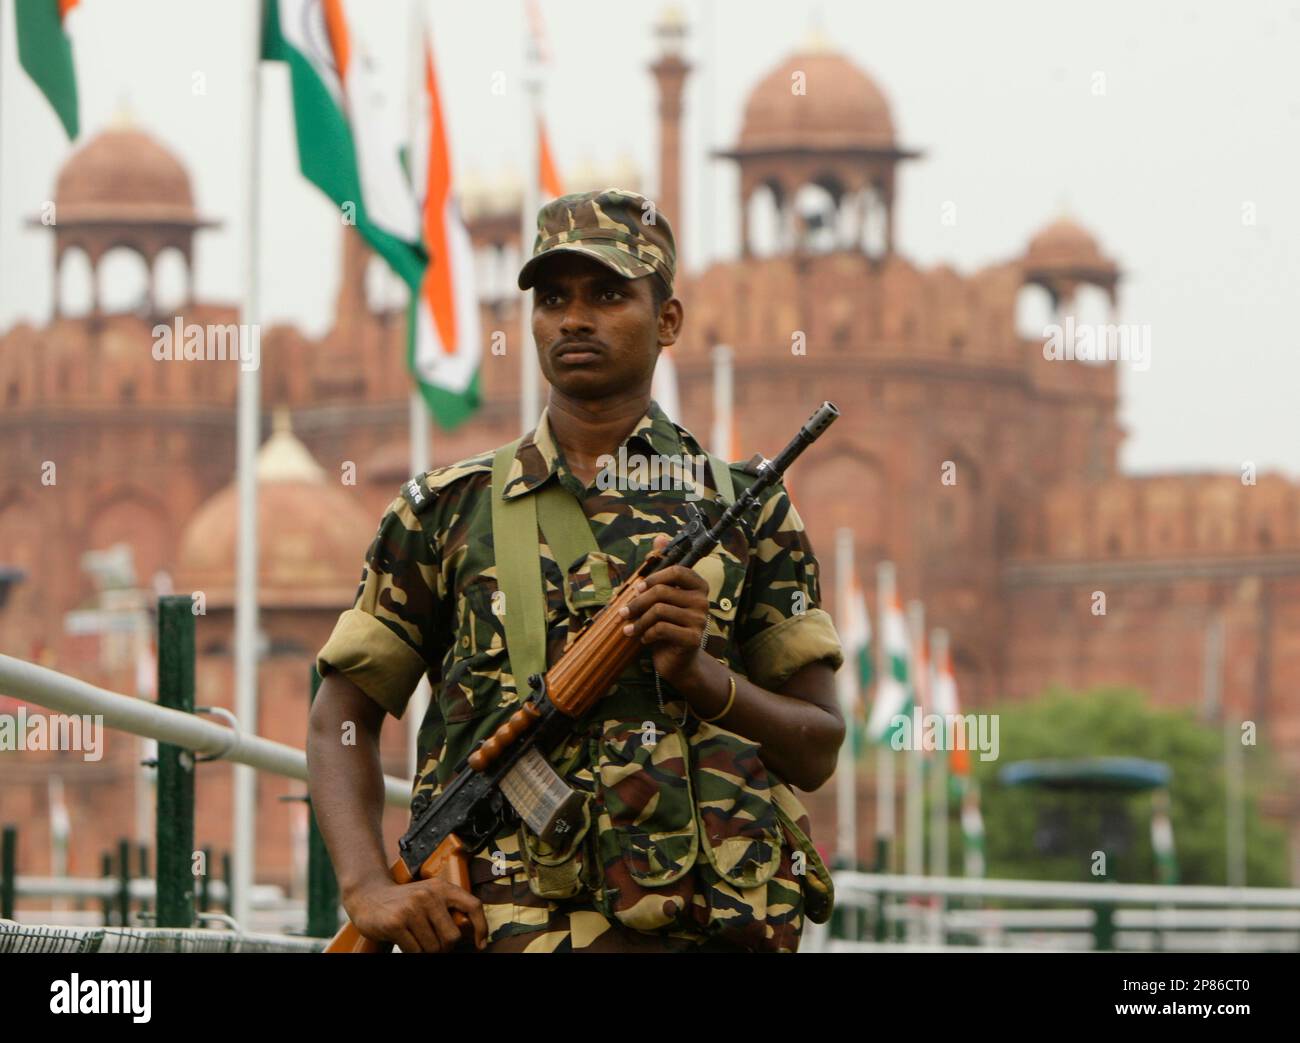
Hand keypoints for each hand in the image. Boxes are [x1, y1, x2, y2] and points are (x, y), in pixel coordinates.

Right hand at [344, 875, 488, 952]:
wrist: (368, 896)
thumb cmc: (403, 901)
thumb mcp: (428, 896)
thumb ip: (447, 909)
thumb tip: (469, 935)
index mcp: (441, 887)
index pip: (473, 906)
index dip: (482, 927)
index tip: (481, 944)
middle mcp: (429, 895)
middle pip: (452, 937)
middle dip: (444, 948)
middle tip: (433, 945)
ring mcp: (412, 908)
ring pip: (433, 948)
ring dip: (426, 952)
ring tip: (416, 941)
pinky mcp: (396, 923)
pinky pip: (415, 951)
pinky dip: (412, 952)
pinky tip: (405, 942)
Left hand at [619, 534, 710, 688]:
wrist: (678, 662)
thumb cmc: (667, 627)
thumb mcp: (661, 598)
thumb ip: (660, 568)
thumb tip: (660, 536)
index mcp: (698, 587)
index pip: (678, 570)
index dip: (654, 577)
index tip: (638, 588)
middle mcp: (704, 601)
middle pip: (662, 591)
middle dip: (636, 602)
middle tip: (622, 613)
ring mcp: (700, 620)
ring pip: (658, 610)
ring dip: (637, 621)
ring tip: (628, 629)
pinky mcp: (693, 638)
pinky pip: (661, 628)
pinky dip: (646, 633)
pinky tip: (642, 639)